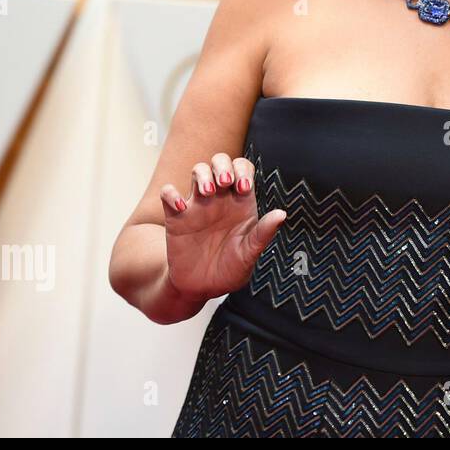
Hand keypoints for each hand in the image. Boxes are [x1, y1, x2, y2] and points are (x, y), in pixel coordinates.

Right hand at [158, 152, 285, 302]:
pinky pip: (168, 193)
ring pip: (198, 171)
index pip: (243, 169)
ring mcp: (197, 205)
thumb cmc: (230, 269)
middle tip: (225, 184)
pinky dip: (171, 194)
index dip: (243, 171)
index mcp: (241, 203)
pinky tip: (181, 207)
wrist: (202, 288)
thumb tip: (281, 214)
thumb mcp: (249, 254)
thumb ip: (263, 233)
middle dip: (223, 165)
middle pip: (220, 162)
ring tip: (208, 193)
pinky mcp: (176, 217)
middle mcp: (220, 199)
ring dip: (203, 174)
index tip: (244, 189)